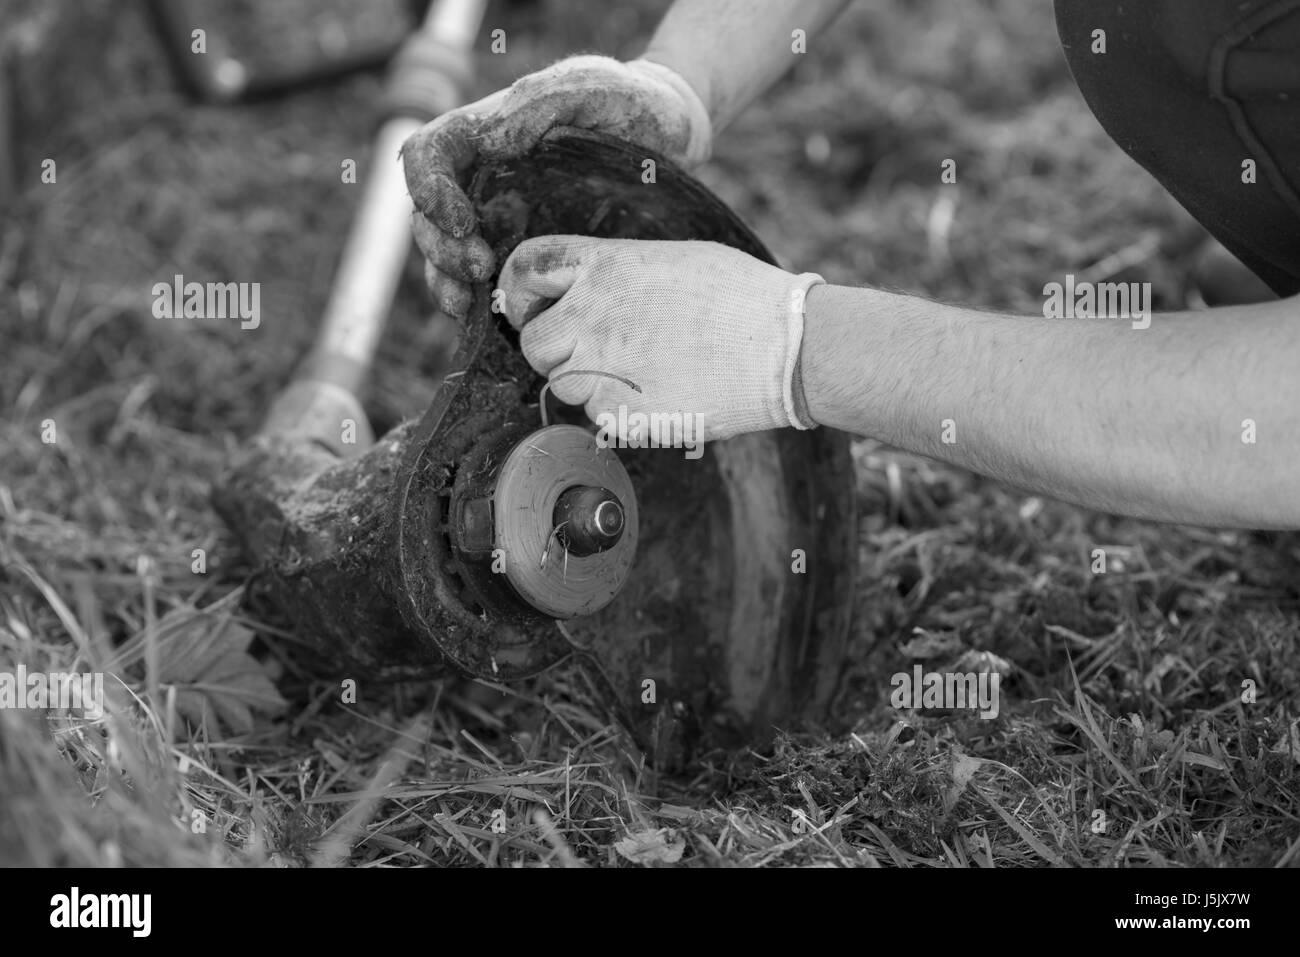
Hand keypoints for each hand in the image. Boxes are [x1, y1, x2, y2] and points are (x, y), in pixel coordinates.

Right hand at [402, 56, 712, 320]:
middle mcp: (482, 178)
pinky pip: (481, 281)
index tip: (463, 224)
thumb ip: (539, 101)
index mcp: (485, 132)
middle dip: (442, 249)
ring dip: (447, 282)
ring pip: (446, 254)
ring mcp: (499, 218)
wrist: (674, 140)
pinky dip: (473, 302)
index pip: (427, 156)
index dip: (429, 192)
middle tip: (480, 272)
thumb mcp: (593, 87)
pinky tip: (485, 317)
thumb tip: (488, 140)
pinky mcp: (523, 252)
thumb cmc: (632, 103)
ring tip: (470, 304)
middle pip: (429, 216)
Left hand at [498, 236, 821, 443]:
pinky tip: (659, 395)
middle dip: (551, 349)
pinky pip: (598, 416)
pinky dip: (618, 411)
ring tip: (640, 372)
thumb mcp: (674, 258)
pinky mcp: (622, 413)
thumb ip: (620, 272)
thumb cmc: (742, 297)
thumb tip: (592, 288)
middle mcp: (593, 314)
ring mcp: (604, 368)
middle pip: (533, 342)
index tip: (524, 305)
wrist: (786, 346)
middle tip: (586, 351)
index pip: (527, 267)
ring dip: (588, 382)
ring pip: (563, 385)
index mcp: (605, 266)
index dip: (516, 289)